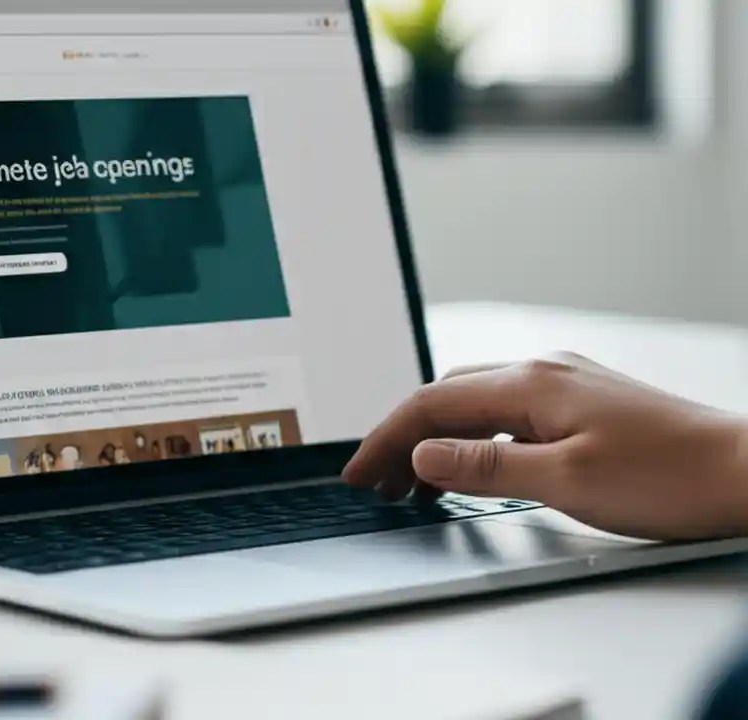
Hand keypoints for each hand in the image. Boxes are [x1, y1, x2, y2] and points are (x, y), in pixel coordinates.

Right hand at [342, 353, 747, 540]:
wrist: (746, 472)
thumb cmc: (670, 476)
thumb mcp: (565, 482)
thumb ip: (486, 466)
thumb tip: (424, 452)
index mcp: (531, 384)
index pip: (431, 404)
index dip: (386, 440)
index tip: (359, 473)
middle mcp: (543, 372)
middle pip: (447, 397)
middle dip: (402, 437)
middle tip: (377, 482)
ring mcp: (564, 384)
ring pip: (476, 404)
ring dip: (437, 439)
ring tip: (412, 482)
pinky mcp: (582, 403)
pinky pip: (506, 413)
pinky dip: (473, 439)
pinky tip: (471, 466)